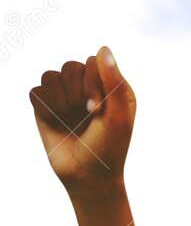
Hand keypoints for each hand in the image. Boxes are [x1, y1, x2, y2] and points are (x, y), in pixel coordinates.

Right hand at [32, 48, 134, 192]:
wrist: (88, 177)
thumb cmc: (109, 149)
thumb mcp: (119, 117)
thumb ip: (113, 82)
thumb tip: (103, 48)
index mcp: (110, 87)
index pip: (93, 62)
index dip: (93, 84)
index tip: (98, 110)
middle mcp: (87, 88)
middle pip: (71, 66)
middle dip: (77, 93)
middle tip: (86, 116)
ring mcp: (65, 96)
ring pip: (51, 75)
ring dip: (61, 102)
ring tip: (70, 120)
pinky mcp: (46, 106)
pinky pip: (37, 91)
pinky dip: (46, 109)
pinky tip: (56, 123)